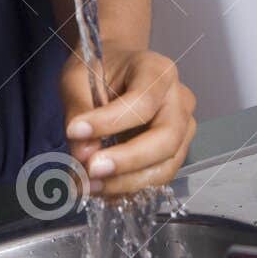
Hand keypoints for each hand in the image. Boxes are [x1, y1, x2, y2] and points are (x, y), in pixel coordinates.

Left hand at [61, 47, 195, 198]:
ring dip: (127, 182)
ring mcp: (183, 127)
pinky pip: (158, 176)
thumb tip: (83, 154)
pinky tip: (101, 188)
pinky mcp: (176, 151)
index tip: (73, 131)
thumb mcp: (77, 79)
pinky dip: (129, 187)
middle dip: (127, 161)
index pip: (142, 101)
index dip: (109, 121)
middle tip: (91, 170)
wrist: (115, 69)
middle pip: (166, 139)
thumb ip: (78, 110)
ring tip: (90, 185)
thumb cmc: (98, 69)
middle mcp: (179, 99)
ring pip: (166, 165)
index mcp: (157, 71)